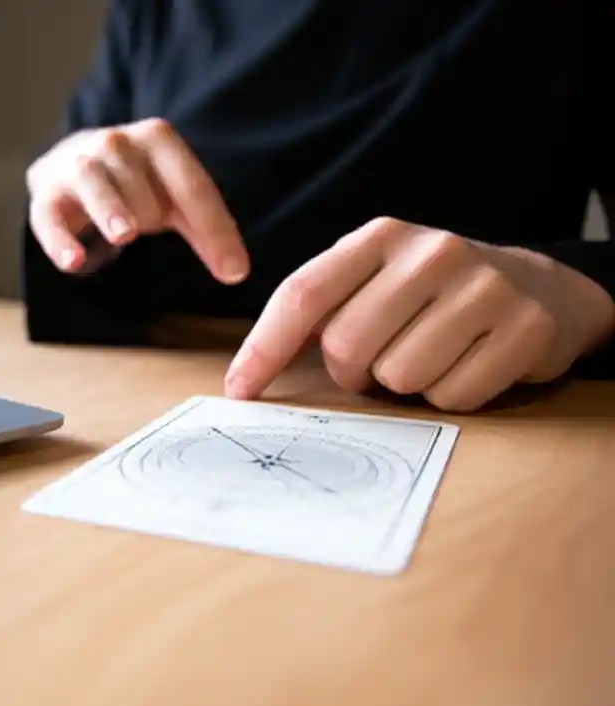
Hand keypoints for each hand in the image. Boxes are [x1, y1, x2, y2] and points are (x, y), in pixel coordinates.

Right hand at [26, 118, 248, 281]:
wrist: (70, 162)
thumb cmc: (134, 184)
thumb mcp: (174, 198)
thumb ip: (207, 228)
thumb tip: (235, 272)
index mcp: (157, 138)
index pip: (191, 185)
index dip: (214, 229)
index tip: (233, 272)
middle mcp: (115, 142)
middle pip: (144, 194)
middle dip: (149, 221)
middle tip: (136, 228)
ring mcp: (77, 164)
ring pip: (97, 188)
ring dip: (112, 211)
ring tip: (127, 235)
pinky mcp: (46, 194)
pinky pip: (50, 218)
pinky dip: (60, 239)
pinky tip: (73, 262)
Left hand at [225, 217, 614, 411]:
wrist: (538, 288)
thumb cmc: (429, 297)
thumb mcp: (373, 282)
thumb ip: (318, 312)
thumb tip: (245, 375)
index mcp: (381, 236)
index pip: (304, 294)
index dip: (265, 347)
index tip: (239, 390)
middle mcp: (432, 251)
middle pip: (347, 346)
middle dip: (353, 373)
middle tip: (380, 362)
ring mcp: (483, 286)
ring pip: (400, 377)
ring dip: (405, 386)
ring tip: (430, 356)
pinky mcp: (525, 327)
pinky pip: (453, 396)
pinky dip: (452, 396)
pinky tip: (469, 364)